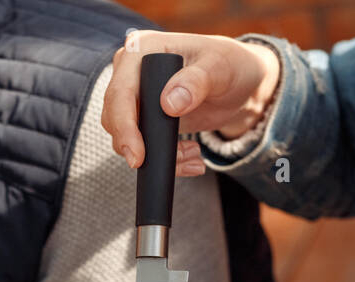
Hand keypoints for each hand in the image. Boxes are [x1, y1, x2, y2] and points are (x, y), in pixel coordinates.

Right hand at [102, 30, 281, 176]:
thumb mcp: (220, 68)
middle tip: (175, 160)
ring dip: (156, 155)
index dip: (124, 126)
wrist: (240, 86)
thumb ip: (197, 81)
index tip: (138, 156)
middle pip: (114, 118)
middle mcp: (131, 72)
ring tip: (192, 155)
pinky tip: (190, 160)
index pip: (120, 92)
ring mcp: (136, 97)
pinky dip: (165, 159)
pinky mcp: (145, 119)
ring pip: (125, 137)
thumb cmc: (231, 66)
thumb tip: (168, 103)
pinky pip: (141, 146)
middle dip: (139, 146)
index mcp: (142, 49)